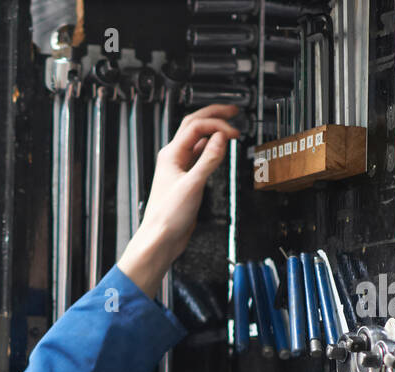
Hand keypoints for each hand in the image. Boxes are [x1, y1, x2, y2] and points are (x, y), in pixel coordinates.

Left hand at [118, 104, 240, 297]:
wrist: (160, 238)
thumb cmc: (167, 216)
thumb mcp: (192, 185)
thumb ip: (208, 160)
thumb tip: (221, 138)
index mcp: (171, 155)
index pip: (196, 126)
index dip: (217, 124)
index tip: (234, 131)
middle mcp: (173, 158)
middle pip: (194, 126)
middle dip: (213, 115)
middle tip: (232, 110)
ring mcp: (179, 167)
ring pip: (197, 140)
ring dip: (212, 131)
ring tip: (229, 126)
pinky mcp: (186, 179)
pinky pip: (199, 156)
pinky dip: (211, 148)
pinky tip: (219, 148)